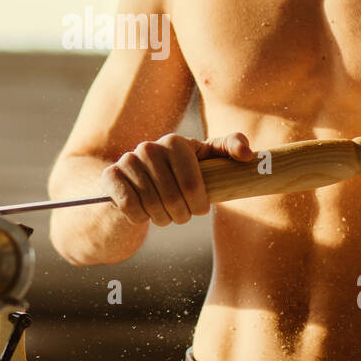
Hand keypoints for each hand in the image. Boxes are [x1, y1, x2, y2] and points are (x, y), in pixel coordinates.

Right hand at [102, 133, 255, 225]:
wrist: (134, 189)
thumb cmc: (177, 177)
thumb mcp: (205, 161)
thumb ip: (229, 148)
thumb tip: (249, 154)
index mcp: (175, 142)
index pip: (193, 181)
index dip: (198, 201)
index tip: (200, 208)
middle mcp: (149, 147)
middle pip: (173, 196)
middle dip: (181, 214)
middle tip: (181, 216)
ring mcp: (127, 160)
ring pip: (151, 203)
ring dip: (161, 218)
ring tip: (163, 215)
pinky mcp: (110, 177)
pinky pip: (130, 206)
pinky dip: (139, 217)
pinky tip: (142, 213)